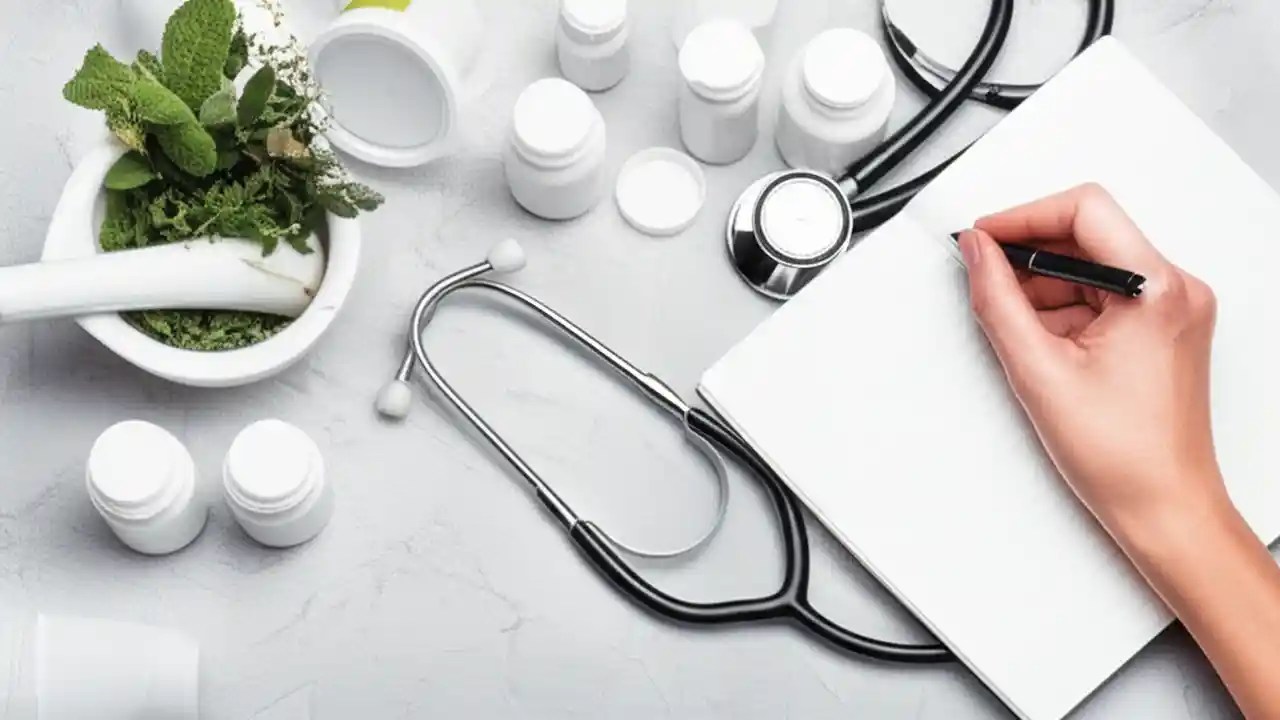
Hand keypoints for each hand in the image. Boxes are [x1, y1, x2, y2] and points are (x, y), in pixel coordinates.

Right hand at [957, 183, 1224, 537]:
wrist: (1165, 507)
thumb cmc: (1123, 456)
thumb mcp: (1038, 371)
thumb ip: (998, 300)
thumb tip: (978, 253)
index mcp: (1156, 289)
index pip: (1084, 208)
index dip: (1023, 217)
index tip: (984, 238)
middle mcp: (1176, 290)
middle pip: (1088, 235)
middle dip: (1030, 258)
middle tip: (988, 282)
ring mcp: (1174, 309)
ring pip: (1092, 267)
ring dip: (1045, 289)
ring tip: (1022, 337)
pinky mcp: (1164, 329)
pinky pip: (1104, 296)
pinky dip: (1066, 311)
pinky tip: (1045, 347)